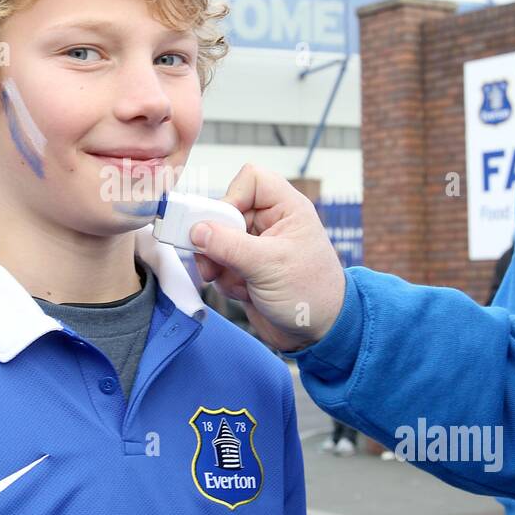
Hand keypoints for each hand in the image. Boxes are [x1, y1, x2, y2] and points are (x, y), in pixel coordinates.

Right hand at [190, 163, 346, 352]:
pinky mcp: (245, 268)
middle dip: (216, 238)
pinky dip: (223, 279)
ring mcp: (256, 246)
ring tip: (231, 280)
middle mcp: (270, 223)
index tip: (224, 223)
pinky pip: (218, 263)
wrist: (317, 335)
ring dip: (216, 262)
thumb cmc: (311, 294)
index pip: (251, 180)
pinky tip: (242, 292)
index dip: (232, 196)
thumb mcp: (269, 266)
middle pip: (225, 211)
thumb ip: (229, 246)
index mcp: (287, 209)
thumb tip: (196, 230)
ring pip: (216, 239)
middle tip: (211, 258)